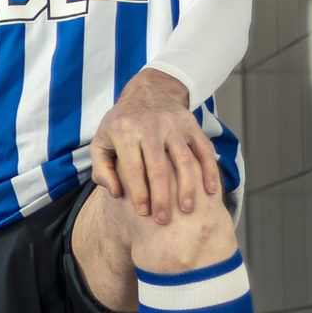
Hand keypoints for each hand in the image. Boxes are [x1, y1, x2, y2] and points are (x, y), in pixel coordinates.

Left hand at [90, 67, 220, 224]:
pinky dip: (209, 171)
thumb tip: (115, 193)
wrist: (148, 91)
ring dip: (187, 187)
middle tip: (163, 221)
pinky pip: (204, 149)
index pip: (133, 167)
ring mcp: (174, 125)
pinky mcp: (192, 124)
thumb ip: (101, 168)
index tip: (143, 213)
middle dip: (162, 197)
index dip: (138, 192)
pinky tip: (210, 191)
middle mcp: (151, 127)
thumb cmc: (120, 125)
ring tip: (188, 210)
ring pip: (184, 160)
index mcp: (125, 131)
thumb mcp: (101, 141)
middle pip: (159, 168)